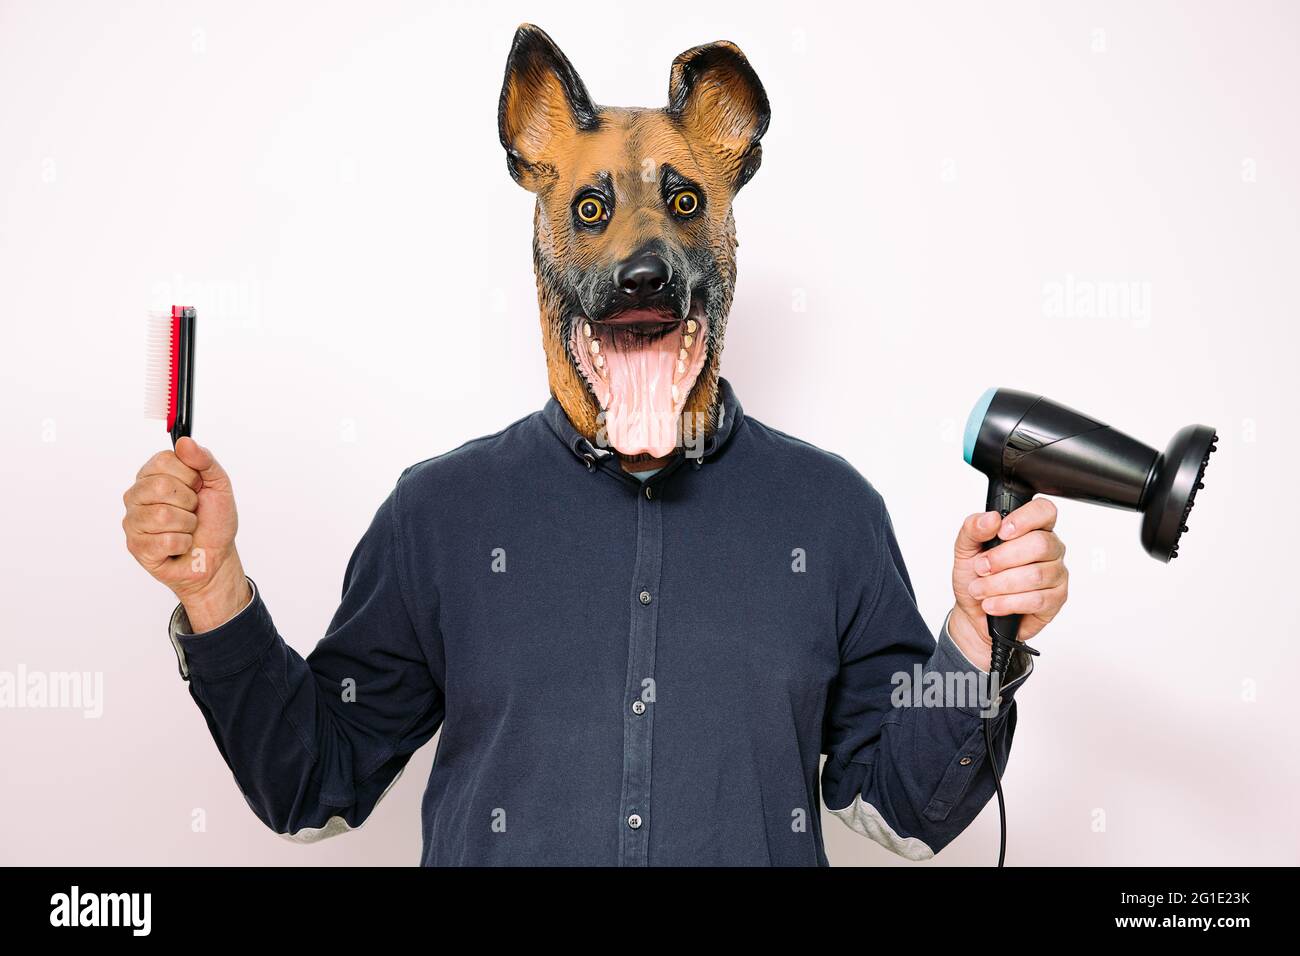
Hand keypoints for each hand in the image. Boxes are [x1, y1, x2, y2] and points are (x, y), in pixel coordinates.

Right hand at [122, 437, 249, 631]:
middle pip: (160, 486)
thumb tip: (185, 442)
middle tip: (192, 510)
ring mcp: (133, 521)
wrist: (217, 555)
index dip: (189, 475)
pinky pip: (165, 540)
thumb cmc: (214, 520)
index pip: (163, 460)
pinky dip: (183, 543)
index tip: (197, 487)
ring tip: (186, 528)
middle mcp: (137, 495)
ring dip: (187, 524)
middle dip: (189, 501)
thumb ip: (204, 460)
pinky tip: (180, 544)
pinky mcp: (136, 547)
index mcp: (153, 475)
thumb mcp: (219, 485)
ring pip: (162, 515)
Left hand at [948, 498, 1067, 670]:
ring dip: (1000, 584)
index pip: (1044, 511)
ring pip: (1036, 575)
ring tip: (979, 590)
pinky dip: (1007, 603)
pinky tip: (992, 604)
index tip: (1002, 532)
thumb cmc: (975, 576)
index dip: (1025, 519)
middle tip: (981, 568)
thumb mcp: (965, 549)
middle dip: (1003, 558)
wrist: (973, 612)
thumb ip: (973, 528)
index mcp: (1032, 528)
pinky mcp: (1056, 599)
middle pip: (1040, 544)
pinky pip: (1036, 599)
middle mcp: (1050, 548)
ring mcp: (1056, 574)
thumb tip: (990, 518)